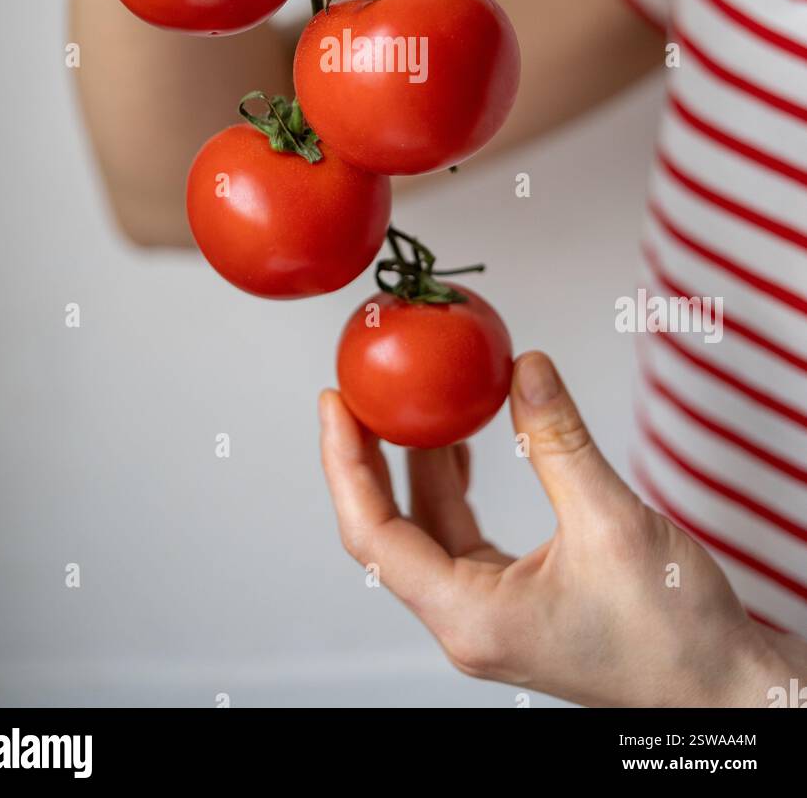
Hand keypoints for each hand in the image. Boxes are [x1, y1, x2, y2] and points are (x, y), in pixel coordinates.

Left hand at [319, 352, 796, 706]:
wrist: (725, 689)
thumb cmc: (675, 634)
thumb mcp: (610, 521)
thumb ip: (557, 441)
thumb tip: (522, 370)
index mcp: (472, 617)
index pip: (374, 536)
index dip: (345, 465)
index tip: (334, 406)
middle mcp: (469, 622)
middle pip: (389, 532)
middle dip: (369, 459)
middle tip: (358, 394)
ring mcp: (491, 615)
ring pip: (428, 532)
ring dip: (416, 467)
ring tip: (409, 405)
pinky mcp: (517, 602)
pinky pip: (464, 537)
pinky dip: (457, 486)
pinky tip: (463, 445)